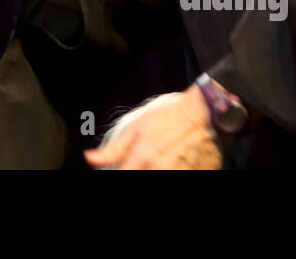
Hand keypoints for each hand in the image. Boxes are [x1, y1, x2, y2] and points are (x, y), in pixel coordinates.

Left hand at [84, 85, 223, 169]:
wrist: (206, 115)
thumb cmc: (169, 118)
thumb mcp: (136, 128)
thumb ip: (113, 149)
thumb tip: (89, 158)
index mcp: (142, 159)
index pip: (122, 176)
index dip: (116, 175)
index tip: (118, 172)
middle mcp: (160, 171)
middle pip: (142, 180)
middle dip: (139, 173)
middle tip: (142, 165)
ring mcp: (181, 176)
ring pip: (162, 181)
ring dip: (156, 173)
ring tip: (158, 163)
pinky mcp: (197, 177)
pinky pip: (182, 181)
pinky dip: (175, 173)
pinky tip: (173, 165)